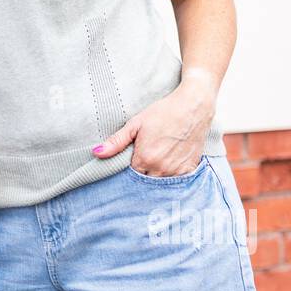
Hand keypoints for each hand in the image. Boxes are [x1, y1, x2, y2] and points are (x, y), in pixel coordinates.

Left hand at [90, 84, 214, 176]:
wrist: (193, 106)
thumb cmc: (163, 112)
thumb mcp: (136, 124)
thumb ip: (116, 141)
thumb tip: (97, 153)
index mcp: (145, 159)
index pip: (129, 176)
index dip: (127, 172)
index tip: (128, 164)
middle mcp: (161, 169)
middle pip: (144, 183)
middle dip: (140, 177)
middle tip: (142, 163)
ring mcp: (176, 171)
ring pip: (160, 185)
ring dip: (155, 178)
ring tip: (155, 164)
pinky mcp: (190, 169)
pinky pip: (177, 182)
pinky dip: (171, 178)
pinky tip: (169, 166)